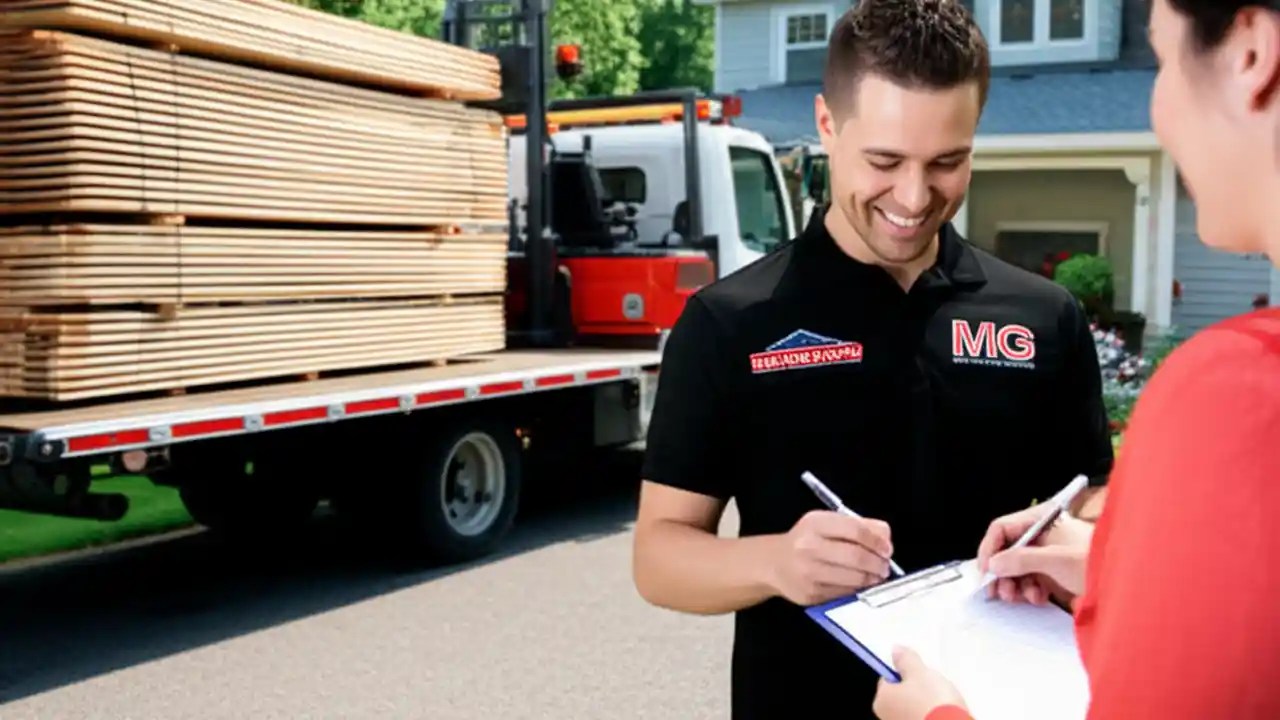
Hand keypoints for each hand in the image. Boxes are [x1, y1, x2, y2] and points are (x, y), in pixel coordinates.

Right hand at [767, 510, 894, 605]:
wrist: (774, 563)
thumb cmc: (806, 541)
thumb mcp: (827, 523)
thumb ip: (858, 525)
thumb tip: (885, 537)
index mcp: (815, 524)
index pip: (856, 530)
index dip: (877, 541)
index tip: (887, 549)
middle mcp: (809, 547)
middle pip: (856, 556)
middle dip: (878, 563)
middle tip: (885, 566)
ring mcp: (809, 573)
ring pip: (853, 578)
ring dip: (871, 579)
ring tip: (875, 576)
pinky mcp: (811, 594)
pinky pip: (844, 593)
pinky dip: (857, 589)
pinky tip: (858, 584)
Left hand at [873, 647, 965, 719]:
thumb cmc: (932, 704)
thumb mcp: (920, 673)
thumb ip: (906, 660)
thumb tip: (896, 650)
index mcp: (881, 700)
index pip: (888, 679)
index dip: (904, 672)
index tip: (918, 670)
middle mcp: (887, 717)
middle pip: (901, 695)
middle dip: (916, 688)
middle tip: (933, 684)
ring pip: (914, 707)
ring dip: (927, 703)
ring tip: (944, 699)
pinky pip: (926, 716)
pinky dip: (934, 713)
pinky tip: (947, 711)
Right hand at [976, 504, 1092, 606]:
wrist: (1127, 583)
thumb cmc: (1095, 562)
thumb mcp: (1055, 560)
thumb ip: (1021, 560)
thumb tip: (993, 564)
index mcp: (1040, 520)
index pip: (1002, 529)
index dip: (990, 549)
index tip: (986, 572)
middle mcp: (1040, 534)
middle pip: (1007, 550)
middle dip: (1002, 572)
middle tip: (1000, 592)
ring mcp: (1046, 553)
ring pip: (1016, 568)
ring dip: (1014, 584)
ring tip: (1021, 597)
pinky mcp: (1053, 571)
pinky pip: (1029, 579)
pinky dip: (1028, 590)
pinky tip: (1038, 598)